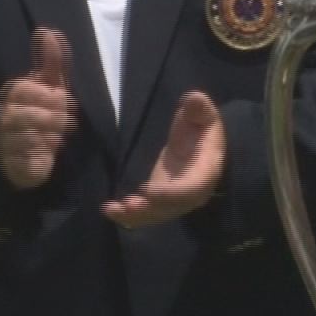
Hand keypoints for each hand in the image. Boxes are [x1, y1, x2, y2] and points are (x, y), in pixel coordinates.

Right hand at [0, 28, 74, 189]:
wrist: (14, 152)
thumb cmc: (36, 112)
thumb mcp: (47, 86)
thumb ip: (50, 61)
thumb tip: (49, 30)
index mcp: (12, 94)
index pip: (27, 88)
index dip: (50, 95)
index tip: (61, 97)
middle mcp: (4, 116)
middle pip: (35, 112)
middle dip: (56, 116)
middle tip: (65, 119)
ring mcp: (4, 140)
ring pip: (33, 135)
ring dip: (53, 135)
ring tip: (57, 135)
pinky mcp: (10, 163)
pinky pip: (29, 158)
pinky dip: (43, 153)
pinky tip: (46, 150)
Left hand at [102, 91, 224, 227]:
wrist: (203, 146)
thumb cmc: (202, 129)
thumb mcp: (204, 115)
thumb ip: (199, 109)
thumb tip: (194, 99)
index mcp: (205, 171)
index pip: (192, 188)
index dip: (172, 193)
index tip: (149, 190)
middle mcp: (192, 192)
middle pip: (171, 208)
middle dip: (149, 209)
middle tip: (128, 205)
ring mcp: (175, 199)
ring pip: (157, 215)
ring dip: (134, 216)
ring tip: (112, 210)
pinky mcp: (160, 200)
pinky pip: (147, 213)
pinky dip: (128, 215)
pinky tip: (110, 210)